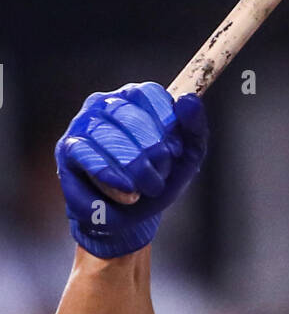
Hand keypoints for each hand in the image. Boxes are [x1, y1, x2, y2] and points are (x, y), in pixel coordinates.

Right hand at [55, 82, 207, 258]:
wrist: (129, 219)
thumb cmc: (152, 183)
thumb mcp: (183, 160)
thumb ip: (193, 130)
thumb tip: (189, 100)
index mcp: (133, 101)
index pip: (149, 94)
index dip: (166, 125)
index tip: (174, 151)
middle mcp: (104, 105)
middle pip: (130, 115)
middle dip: (153, 152)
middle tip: (159, 176)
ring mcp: (83, 125)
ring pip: (109, 134)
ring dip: (135, 167)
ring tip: (146, 188)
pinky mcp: (68, 148)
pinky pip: (88, 153)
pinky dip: (110, 173)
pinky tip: (126, 188)